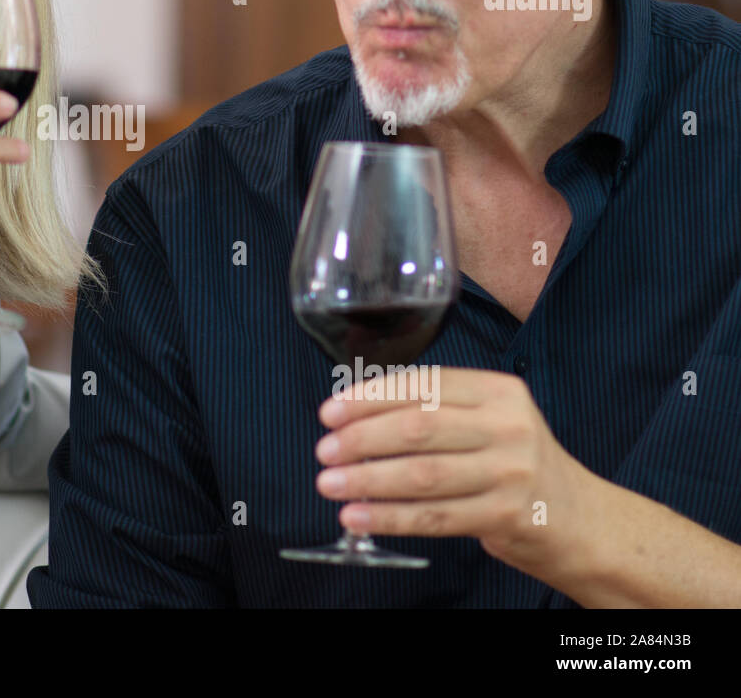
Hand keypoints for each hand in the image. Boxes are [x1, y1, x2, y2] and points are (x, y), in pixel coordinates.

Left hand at [314, 368, 598, 577]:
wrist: (576, 517)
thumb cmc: (513, 461)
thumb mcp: (488, 419)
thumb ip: (435, 409)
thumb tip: (354, 415)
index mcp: (498, 391)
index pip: (424, 385)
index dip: (371, 398)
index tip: (331, 412)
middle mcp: (508, 426)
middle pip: (419, 428)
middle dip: (362, 438)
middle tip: (325, 449)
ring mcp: (510, 473)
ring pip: (422, 475)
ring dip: (367, 480)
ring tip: (329, 483)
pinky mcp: (506, 516)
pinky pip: (434, 517)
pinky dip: (388, 517)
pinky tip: (356, 516)